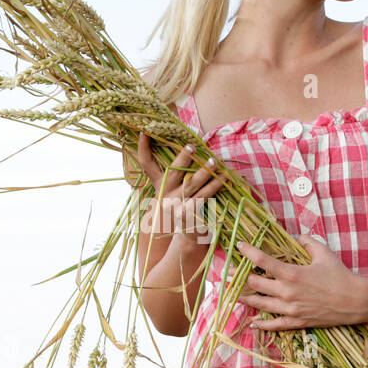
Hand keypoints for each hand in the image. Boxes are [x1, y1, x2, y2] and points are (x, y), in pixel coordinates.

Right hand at [127, 133, 225, 250]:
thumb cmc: (181, 206)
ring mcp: (176, 205)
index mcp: (158, 183)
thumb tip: (188, 145)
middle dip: (182, 159)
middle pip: (172, 173)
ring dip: (204, 172)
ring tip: (215, 161)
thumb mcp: (172, 189)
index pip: (145, 162)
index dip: (142, 147)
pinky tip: (225, 178)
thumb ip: (176, 170)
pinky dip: (215, 187)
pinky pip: (204, 198)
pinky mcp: (189, 215)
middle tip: (192, 147)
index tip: (143, 132)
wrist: (185, 236)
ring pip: (191, 186)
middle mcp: (165, 193)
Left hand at [234, 236, 367, 329]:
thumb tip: (297, 237)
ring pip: (260, 305)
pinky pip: (275, 325)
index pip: (262, 261)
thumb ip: (307, 242)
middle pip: (255, 284)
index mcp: (292, 273)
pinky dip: (262, 324)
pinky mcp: (297, 322)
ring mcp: (290, 309)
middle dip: (239, 277)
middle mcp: (287, 292)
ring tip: (233, 294)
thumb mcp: (324, 253)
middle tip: (228, 272)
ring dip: (245, 298)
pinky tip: (253, 322)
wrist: (356, 301)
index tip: (239, 245)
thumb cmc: (341, 275)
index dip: (248, 252)